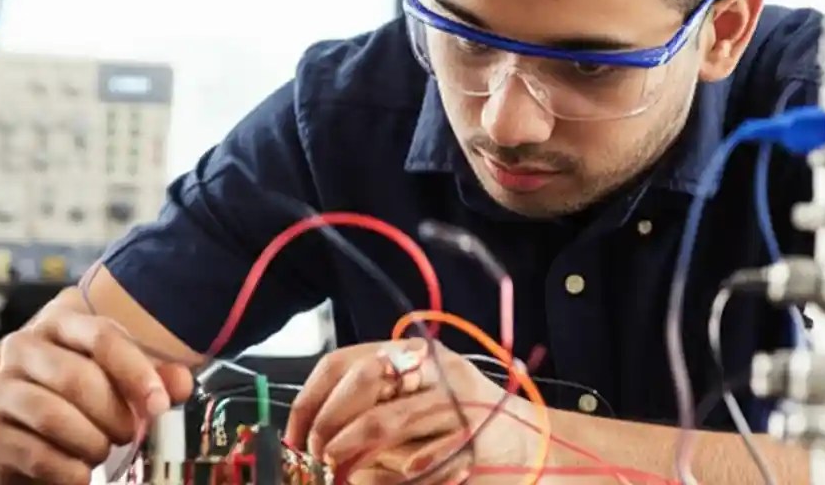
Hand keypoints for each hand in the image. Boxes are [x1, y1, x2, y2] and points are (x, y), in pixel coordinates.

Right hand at [0, 301, 195, 483]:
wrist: (27, 436)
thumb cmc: (83, 402)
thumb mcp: (123, 383)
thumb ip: (155, 380)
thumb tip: (179, 385)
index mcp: (60, 324)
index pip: (101, 336)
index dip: (136, 372)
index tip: (160, 405)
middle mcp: (23, 349)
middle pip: (76, 377)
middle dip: (114, 413)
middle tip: (129, 433)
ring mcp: (0, 390)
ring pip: (52, 416)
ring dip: (91, 442)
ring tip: (102, 450)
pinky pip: (35, 454)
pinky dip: (68, 470)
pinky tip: (81, 473)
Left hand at [285, 339, 538, 483]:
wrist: (530, 445)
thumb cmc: (460, 424)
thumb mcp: (415, 403)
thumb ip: (372, 407)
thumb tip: (310, 433)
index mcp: (414, 352)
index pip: (343, 361)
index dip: (311, 399)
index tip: (295, 434)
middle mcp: (436, 368)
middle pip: (365, 380)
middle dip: (329, 421)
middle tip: (317, 453)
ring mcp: (457, 402)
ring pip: (388, 421)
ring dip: (352, 450)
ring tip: (338, 470)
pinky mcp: (473, 439)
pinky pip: (421, 460)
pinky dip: (394, 476)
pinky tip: (383, 479)